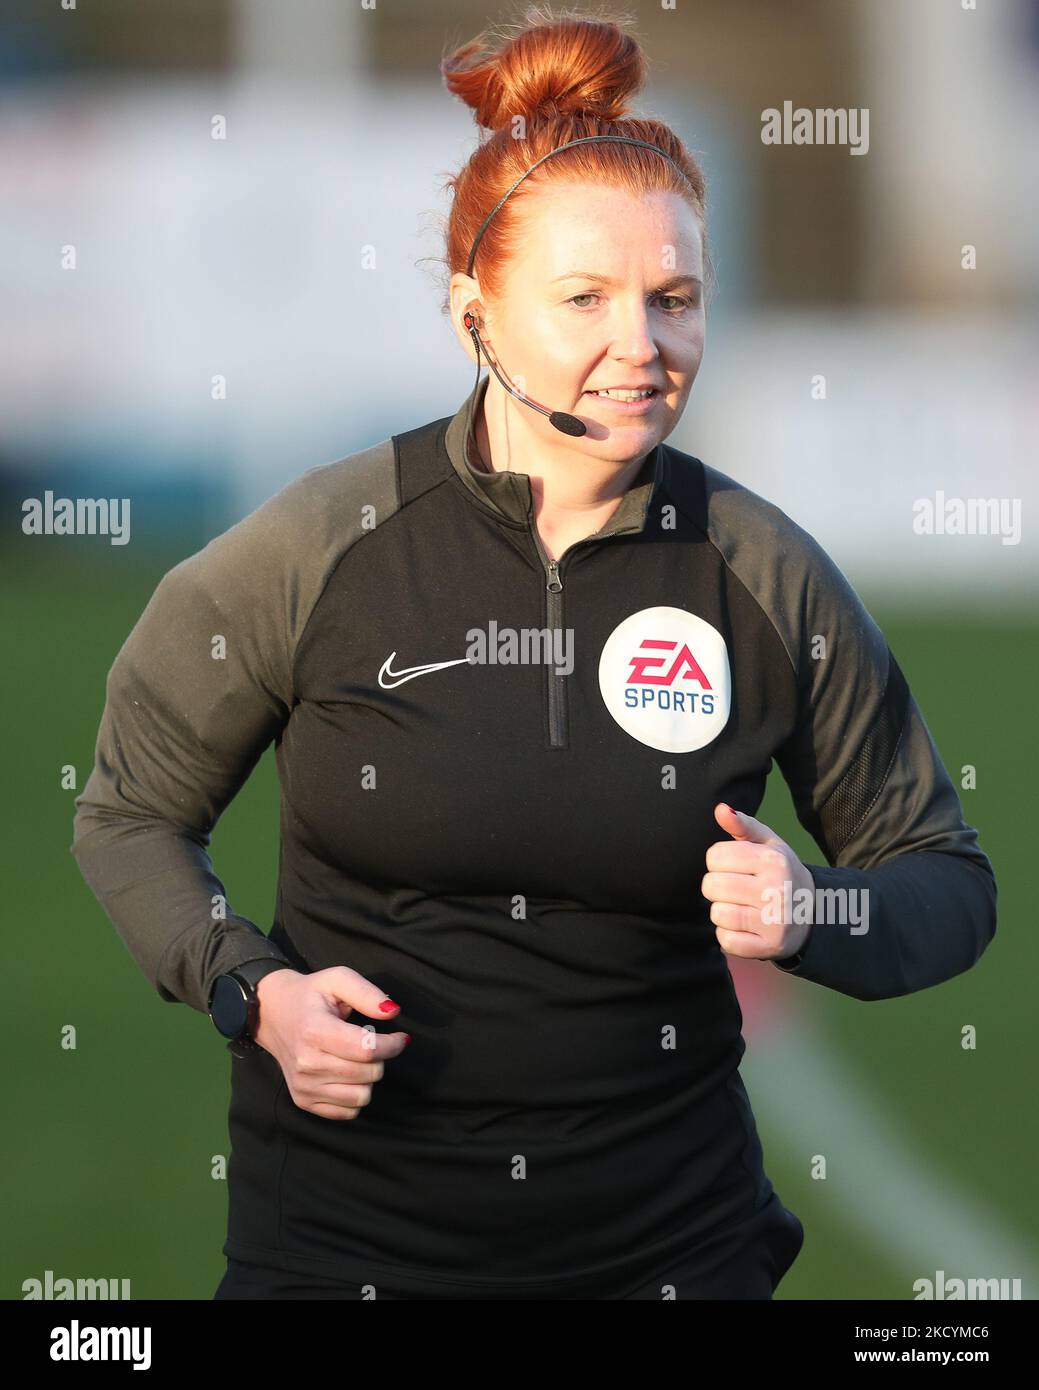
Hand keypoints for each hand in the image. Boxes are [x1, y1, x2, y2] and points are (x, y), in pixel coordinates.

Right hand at [254, 965, 410, 1119]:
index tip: (400, 1037)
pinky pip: (348, 1112)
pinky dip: (355, 1094)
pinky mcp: (303, 1100)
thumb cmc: (309, 995)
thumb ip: (366, 993)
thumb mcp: (337, 979)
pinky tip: (347, 1074)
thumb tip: (392, 1011)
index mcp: (315, 1031)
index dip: (392, 1044)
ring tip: (356, 1058)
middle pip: (368, 1074)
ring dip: (368, 1077)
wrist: (271, 1013)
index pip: (367, 1050)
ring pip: (361, 1096)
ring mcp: (303, 1085)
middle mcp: (306, 1063)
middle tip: (371, 1042)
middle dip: (380, 1058)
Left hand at [701, 803, 814, 960]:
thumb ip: (743, 825)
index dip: (718, 862)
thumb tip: (720, 809)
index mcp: (773, 860)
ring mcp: (774, 922)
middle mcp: (776, 890)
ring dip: (722, 911)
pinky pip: (725, 940)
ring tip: (742, 907)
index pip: (715, 856)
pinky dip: (728, 934)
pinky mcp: (768, 947)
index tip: (734, 867)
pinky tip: (745, 927)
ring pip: (717, 914)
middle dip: (717, 886)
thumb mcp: (769, 845)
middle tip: (735, 889)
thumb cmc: (781, 873)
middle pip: (712, 885)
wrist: (814, 913)